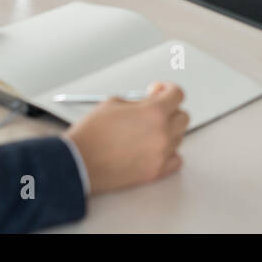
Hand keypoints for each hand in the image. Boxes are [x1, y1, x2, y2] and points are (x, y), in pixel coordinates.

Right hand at [65, 81, 187, 192]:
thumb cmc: (91, 133)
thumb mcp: (114, 102)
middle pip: (182, 116)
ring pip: (178, 137)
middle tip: (154, 111)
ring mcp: (161, 154)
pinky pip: (176, 159)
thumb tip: (152, 100)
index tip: (161, 91)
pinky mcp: (155, 172)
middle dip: (169, 110)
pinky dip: (169, 152)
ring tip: (146, 131)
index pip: (177, 95)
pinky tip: (155, 148)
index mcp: (153, 112)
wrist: (79, 161)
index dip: (168, 90)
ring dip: (167, 131)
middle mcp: (162, 132)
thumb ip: (139, 101)